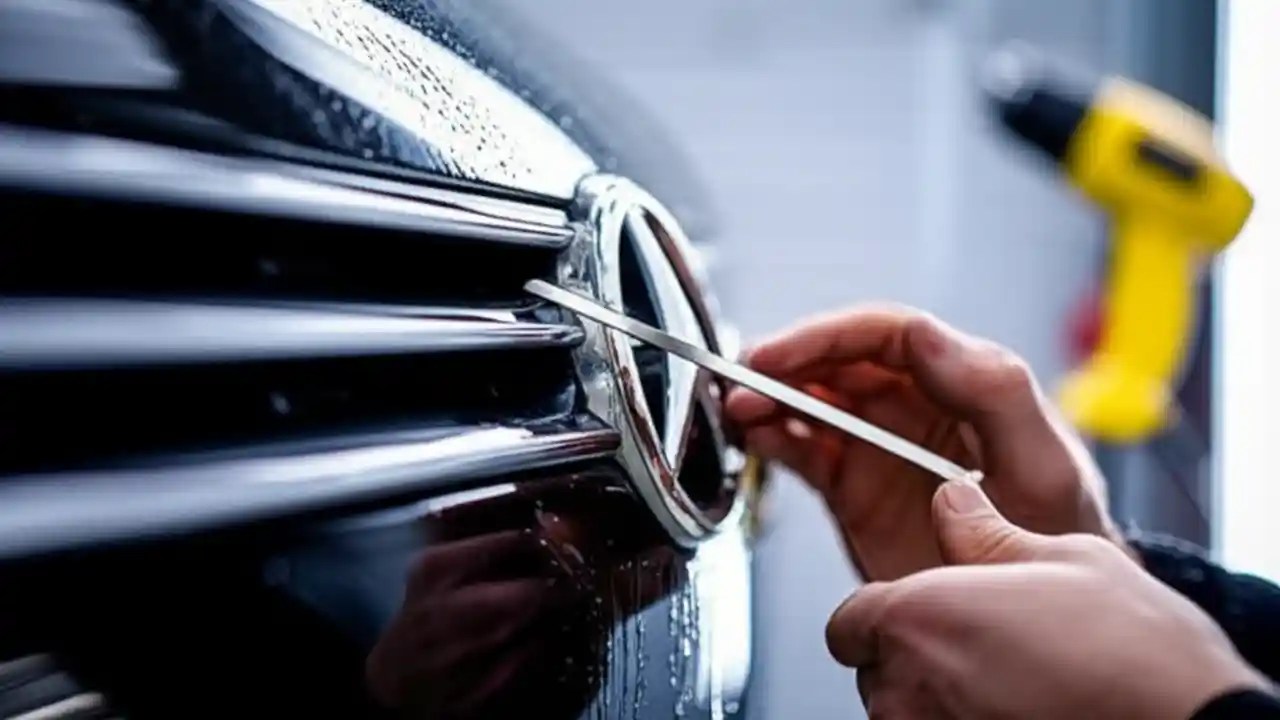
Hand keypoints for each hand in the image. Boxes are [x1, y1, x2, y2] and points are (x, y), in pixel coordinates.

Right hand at [725, 305, 1123, 580]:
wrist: (1034, 619)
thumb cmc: (1059, 539)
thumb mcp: (1043, 468)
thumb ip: (994, 394)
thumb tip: (924, 335)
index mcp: (965, 386)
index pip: (887, 336)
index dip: (827, 336)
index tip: (782, 355)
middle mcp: (918, 406)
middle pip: (839, 361)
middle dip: (788, 363)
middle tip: (745, 378)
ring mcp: (883, 445)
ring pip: (814, 400)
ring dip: (773, 397)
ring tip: (739, 409)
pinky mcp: (856, 486)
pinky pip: (805, 449)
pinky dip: (774, 439)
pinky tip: (754, 437)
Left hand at [825, 481, 1269, 719]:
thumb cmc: (1131, 650)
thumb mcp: (1062, 557)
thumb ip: (984, 534)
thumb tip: (951, 502)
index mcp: (917, 614)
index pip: (850, 619)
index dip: (887, 614)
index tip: (926, 611)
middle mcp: (905, 683)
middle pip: (875, 667)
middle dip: (914, 653)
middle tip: (983, 643)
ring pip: (902, 709)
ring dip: (935, 694)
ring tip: (1008, 679)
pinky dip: (957, 719)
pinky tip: (1014, 707)